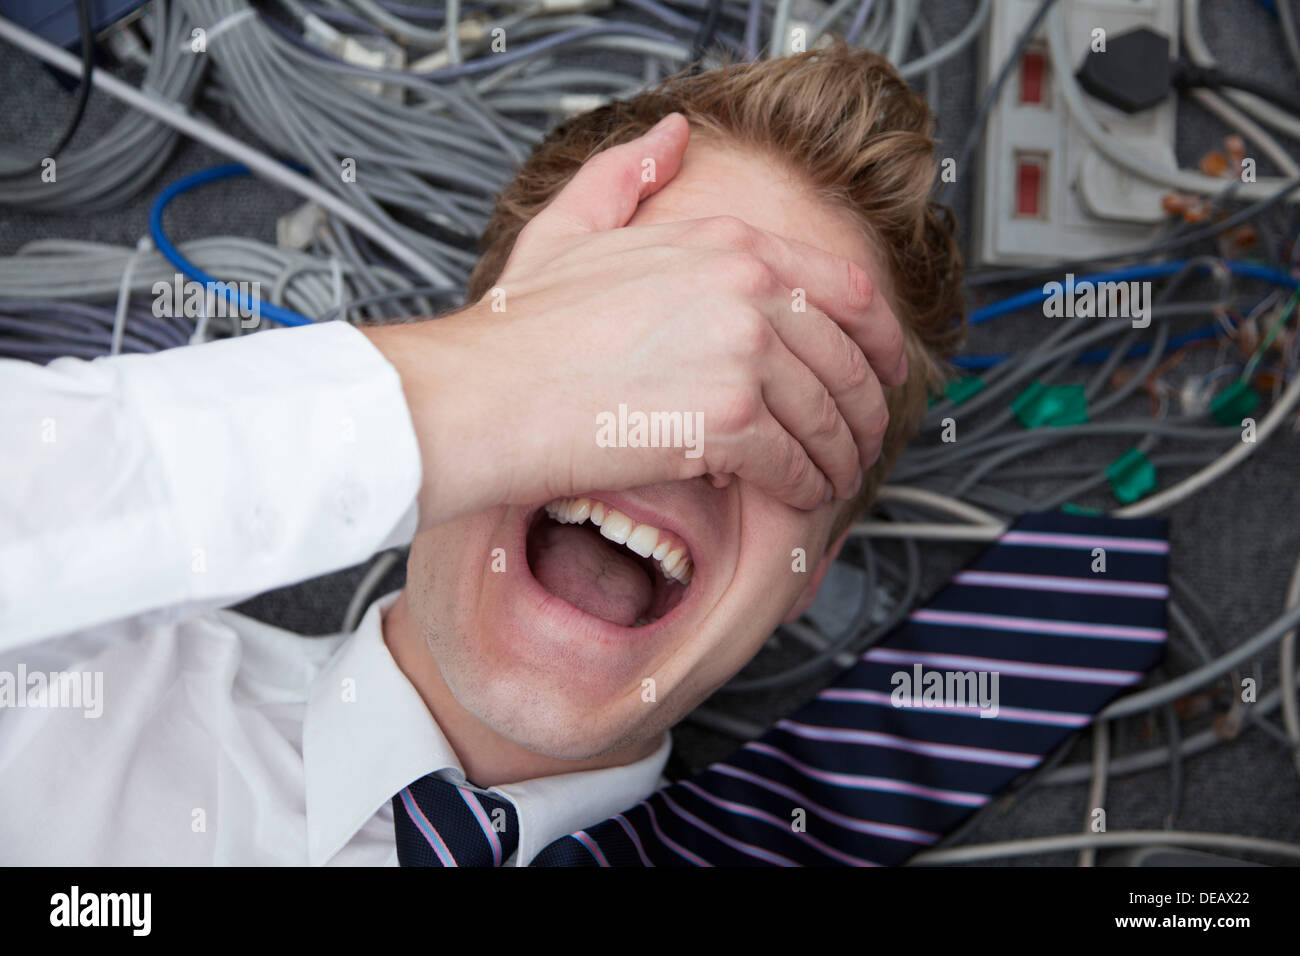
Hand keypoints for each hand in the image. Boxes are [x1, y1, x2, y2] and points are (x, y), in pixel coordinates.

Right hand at [365, 112, 906, 528]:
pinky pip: (794, 463)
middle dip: (865, 407)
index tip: (885, 367)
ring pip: (826, 417)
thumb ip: (626, 177)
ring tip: (834, 476)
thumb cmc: (518, 329)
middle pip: (846, 358)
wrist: (484, 395)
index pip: (843, 285)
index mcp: (724, 243)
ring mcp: (741, 351)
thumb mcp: (570, 229)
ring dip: (839, 454)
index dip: (879, 335)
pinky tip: (800, 497)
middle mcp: (745, 288)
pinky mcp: (727, 420)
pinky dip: (805, 487)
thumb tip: (674, 137)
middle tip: (863, 438)